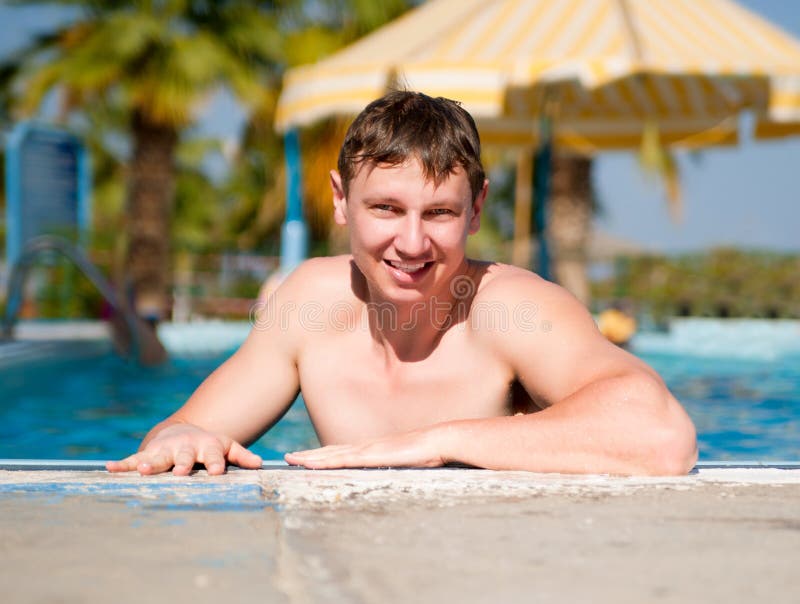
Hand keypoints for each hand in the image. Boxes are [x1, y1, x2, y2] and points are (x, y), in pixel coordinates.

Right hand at [106, 423, 261, 475]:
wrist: (184, 430)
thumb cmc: (209, 445)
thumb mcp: (227, 446)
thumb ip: (242, 455)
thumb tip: (260, 465)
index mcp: (206, 448)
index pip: (213, 457)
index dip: (216, 464)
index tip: (217, 472)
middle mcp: (185, 448)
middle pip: (184, 457)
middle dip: (181, 464)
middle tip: (179, 472)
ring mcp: (166, 450)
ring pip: (157, 458)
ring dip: (149, 464)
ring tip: (142, 469)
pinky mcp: (149, 453)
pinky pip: (132, 459)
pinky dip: (122, 464)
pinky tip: (109, 469)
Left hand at [284, 428, 446, 469]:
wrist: (438, 441)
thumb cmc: (427, 453)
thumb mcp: (406, 463)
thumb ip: (396, 467)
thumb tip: (393, 474)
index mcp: (373, 449)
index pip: (342, 452)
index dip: (324, 455)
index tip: (308, 458)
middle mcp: (366, 447)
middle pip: (331, 451)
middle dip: (309, 455)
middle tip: (288, 457)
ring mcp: (367, 450)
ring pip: (331, 455)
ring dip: (310, 457)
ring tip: (291, 459)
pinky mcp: (370, 455)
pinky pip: (341, 460)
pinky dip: (323, 461)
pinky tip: (309, 464)